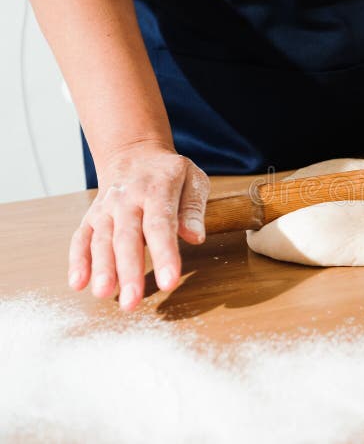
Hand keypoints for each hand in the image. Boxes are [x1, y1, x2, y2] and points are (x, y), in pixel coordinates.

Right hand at [67, 141, 209, 310]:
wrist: (134, 154)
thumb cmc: (169, 173)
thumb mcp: (193, 179)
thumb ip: (193, 209)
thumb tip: (195, 237)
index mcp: (157, 189)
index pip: (160, 224)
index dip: (164, 254)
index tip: (168, 281)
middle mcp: (127, 199)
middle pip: (127, 237)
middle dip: (128, 271)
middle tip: (132, 301)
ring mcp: (106, 208)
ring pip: (102, 240)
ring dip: (101, 268)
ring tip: (103, 294)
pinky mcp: (92, 217)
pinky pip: (82, 238)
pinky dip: (78, 260)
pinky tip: (78, 283)